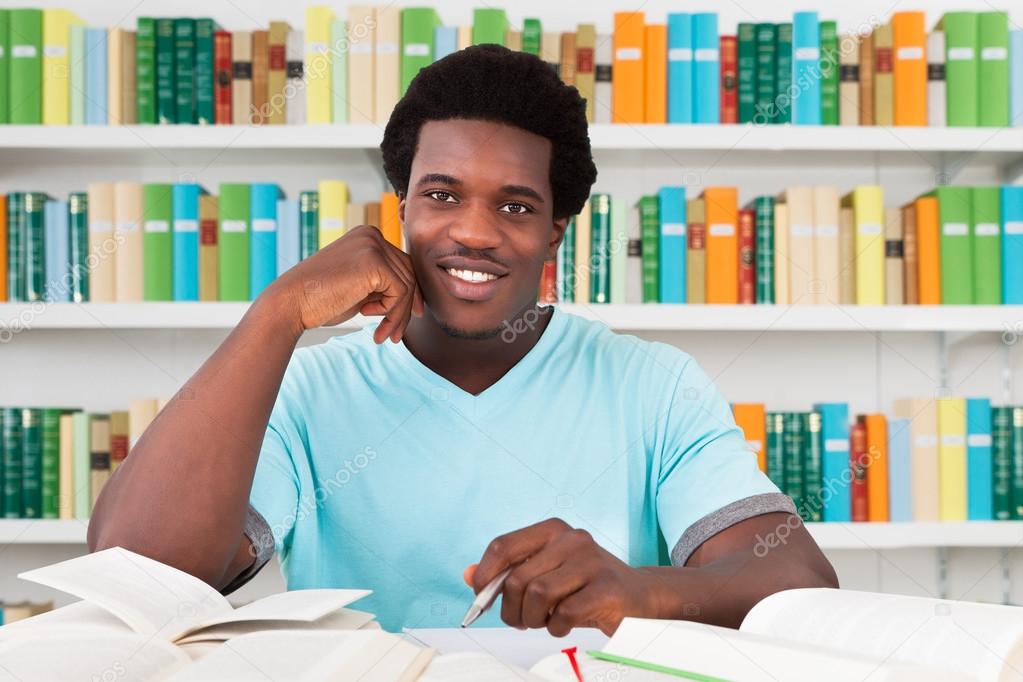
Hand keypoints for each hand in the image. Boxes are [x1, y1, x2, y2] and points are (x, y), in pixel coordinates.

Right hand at [261, 225, 423, 343]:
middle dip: (405, 308)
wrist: (291, 303)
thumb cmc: (321, 300)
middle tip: (396, 335)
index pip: (401, 265)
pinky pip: (400, 292)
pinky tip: (367, 318)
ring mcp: (374, 245)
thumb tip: (416, 297)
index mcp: (366, 237)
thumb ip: (383, 284)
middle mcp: (372, 235)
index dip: (408, 295)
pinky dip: (391, 312)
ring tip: (383, 335)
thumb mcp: (359, 286)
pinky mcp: (375, 262)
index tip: (405, 319)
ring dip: (397, 316)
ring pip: (407, 285)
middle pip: (408, 273)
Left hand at [467, 518, 667, 636]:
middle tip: (522, 620)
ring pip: (537, 595)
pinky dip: (557, 627)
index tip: (482, 596)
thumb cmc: (587, 586)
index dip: (485, 576)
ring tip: (545, 620)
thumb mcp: (546, 572)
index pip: (502, 546)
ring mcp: (592, 561)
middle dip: (512, 610)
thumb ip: (508, 572)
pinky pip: (563, 613)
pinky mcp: (607, 588)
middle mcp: (572, 539)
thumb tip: (468, 575)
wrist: (640, 597)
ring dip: (533, 619)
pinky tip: (565, 624)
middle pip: (516, 579)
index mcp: (552, 530)